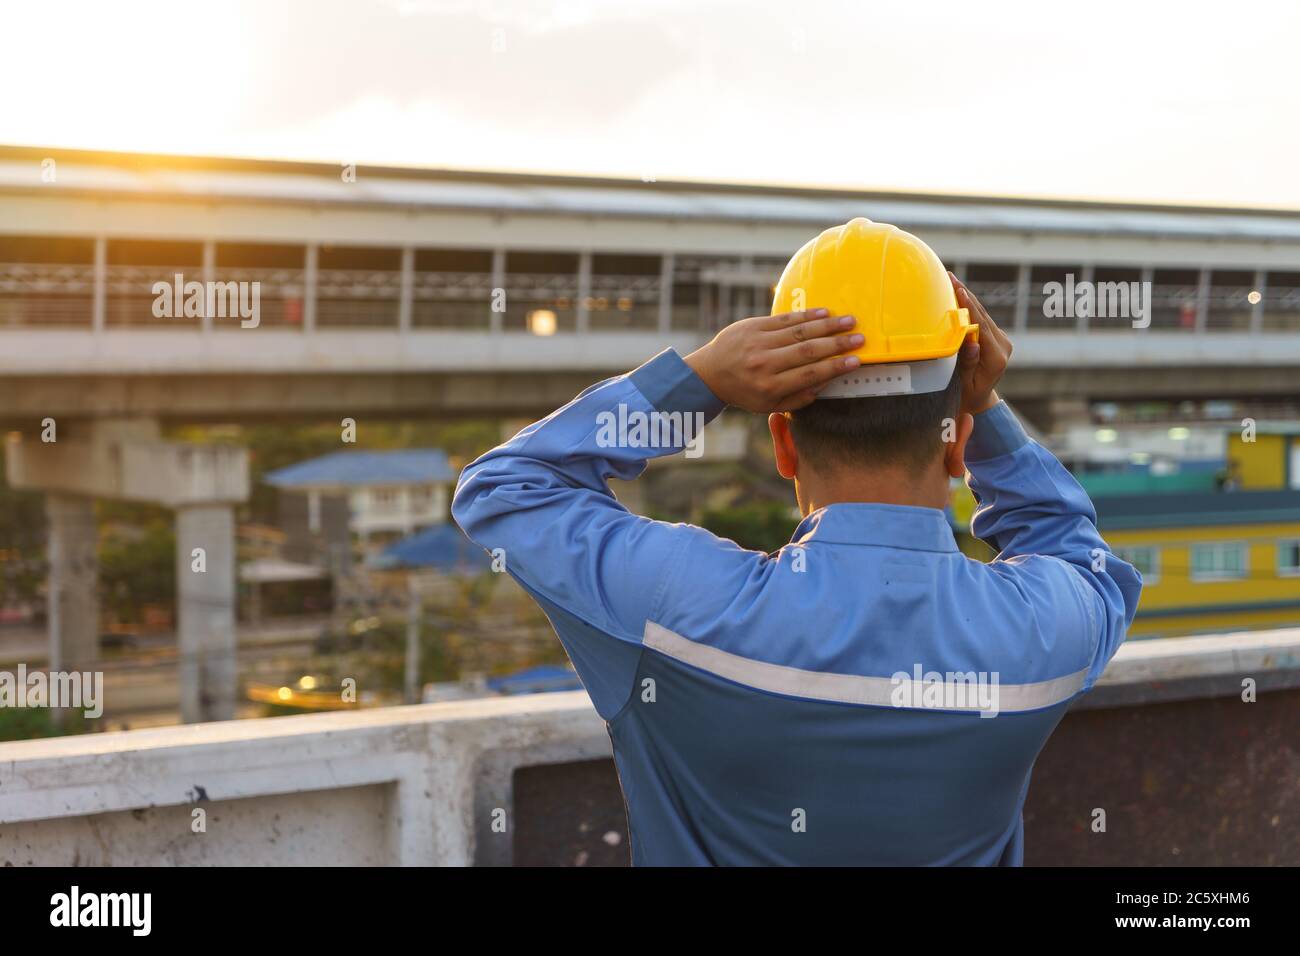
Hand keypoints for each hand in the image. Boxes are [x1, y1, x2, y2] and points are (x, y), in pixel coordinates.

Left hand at [683, 309, 863, 411]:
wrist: (710, 373)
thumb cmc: (744, 391)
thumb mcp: (768, 406)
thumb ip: (797, 399)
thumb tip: (824, 385)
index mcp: (769, 387)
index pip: (809, 375)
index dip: (835, 367)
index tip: (856, 361)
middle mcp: (764, 364)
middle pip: (808, 352)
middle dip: (837, 344)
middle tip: (859, 338)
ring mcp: (757, 343)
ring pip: (798, 332)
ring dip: (827, 325)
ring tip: (849, 321)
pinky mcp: (752, 326)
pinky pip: (784, 319)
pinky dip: (806, 315)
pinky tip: (825, 312)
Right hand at [950, 273, 1012, 415]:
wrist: (980, 402)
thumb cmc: (967, 396)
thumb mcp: (964, 385)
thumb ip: (969, 364)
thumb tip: (972, 342)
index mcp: (997, 358)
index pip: (981, 327)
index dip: (969, 307)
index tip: (958, 290)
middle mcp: (1003, 346)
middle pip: (983, 316)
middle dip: (966, 295)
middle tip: (949, 277)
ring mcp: (1001, 340)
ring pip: (982, 314)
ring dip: (966, 296)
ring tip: (950, 279)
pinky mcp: (996, 337)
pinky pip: (981, 318)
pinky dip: (969, 305)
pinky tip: (956, 292)